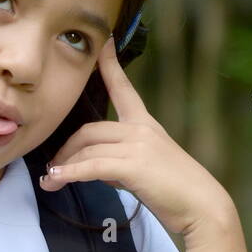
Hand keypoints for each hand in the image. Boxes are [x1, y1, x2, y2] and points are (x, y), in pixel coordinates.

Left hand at [40, 34, 232, 237]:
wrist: (201, 207)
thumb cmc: (176, 192)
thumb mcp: (146, 169)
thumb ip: (121, 161)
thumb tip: (95, 168)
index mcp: (146, 125)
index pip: (124, 89)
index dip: (110, 66)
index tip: (103, 43)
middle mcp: (141, 129)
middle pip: (89, 130)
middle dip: (66, 149)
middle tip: (53, 167)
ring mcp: (138, 145)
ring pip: (87, 148)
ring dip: (63, 166)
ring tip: (50, 181)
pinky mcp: (133, 166)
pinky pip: (91, 166)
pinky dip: (70, 173)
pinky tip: (56, 180)